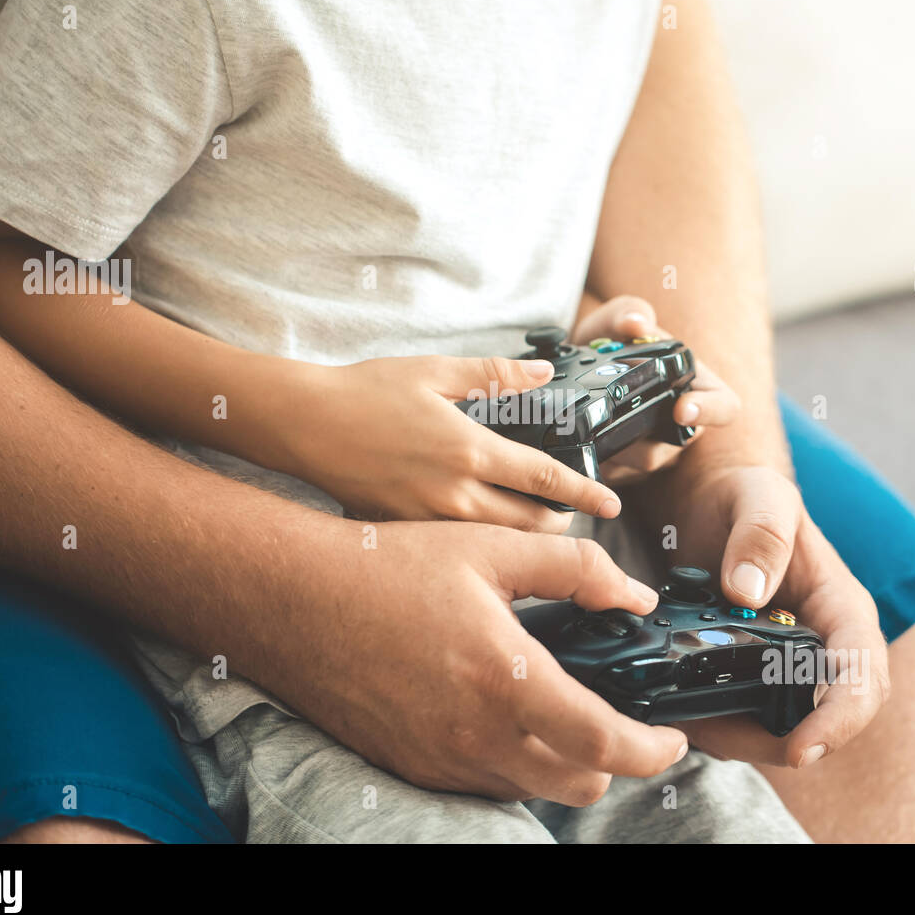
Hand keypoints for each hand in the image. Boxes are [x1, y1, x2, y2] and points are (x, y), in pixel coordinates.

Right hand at [254, 354, 625, 531]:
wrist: (303, 423)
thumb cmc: (364, 392)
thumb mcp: (435, 371)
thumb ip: (495, 374)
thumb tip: (542, 373)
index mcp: (469, 450)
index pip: (545, 478)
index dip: (586, 492)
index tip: (612, 502)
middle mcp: (454, 493)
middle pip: (528, 523)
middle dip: (559, 523)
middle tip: (571, 513)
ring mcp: (427, 518)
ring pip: (494, 540)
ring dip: (521, 534)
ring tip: (532, 520)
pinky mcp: (403, 530)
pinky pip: (455, 543)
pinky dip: (478, 540)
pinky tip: (479, 528)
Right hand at [277, 521, 689, 803]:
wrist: (293, 602)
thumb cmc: (384, 569)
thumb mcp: (488, 549)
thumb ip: (574, 570)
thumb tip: (633, 594)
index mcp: (505, 679)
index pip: (605, 745)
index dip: (653, 750)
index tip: (671, 738)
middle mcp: (476, 734)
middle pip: (581, 785)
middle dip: (613, 760)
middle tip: (616, 718)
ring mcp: (441, 759)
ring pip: (534, 789)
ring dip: (563, 762)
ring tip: (558, 709)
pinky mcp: (413, 767)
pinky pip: (484, 785)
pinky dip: (512, 763)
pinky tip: (502, 714)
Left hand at [571, 295, 738, 485]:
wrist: (571, 366)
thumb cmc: (605, 342)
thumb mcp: (611, 322)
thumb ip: (626, 313)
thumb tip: (637, 324)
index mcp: (692, 382)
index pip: (725, 406)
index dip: (710, 411)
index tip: (682, 410)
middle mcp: (679, 419)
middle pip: (678, 443)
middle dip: (645, 437)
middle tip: (610, 424)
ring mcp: (656, 446)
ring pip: (646, 462)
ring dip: (617, 447)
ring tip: (587, 426)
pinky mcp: (628, 465)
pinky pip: (618, 474)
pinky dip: (598, 458)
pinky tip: (580, 442)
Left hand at [651, 465, 890, 767]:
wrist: (712, 500)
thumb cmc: (748, 495)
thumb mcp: (758, 497)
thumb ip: (761, 535)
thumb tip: (748, 593)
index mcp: (841, 607)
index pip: (862, 673)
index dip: (841, 717)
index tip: (804, 748)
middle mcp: (822, 644)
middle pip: (822, 717)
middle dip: (774, 742)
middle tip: (714, 736)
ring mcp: (785, 664)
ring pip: (777, 727)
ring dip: (736, 738)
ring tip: (687, 723)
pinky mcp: (748, 674)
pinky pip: (741, 716)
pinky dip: (713, 723)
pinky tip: (678, 712)